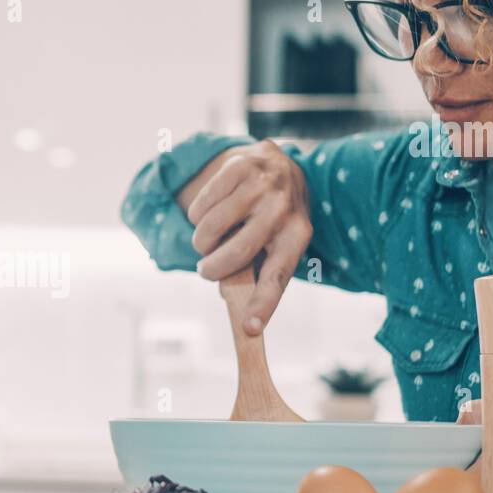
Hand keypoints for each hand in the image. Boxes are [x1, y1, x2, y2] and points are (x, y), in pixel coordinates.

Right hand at [178, 140, 312, 335]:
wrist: (280, 164)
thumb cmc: (272, 217)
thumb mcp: (274, 243)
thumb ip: (252, 271)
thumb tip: (228, 295)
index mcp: (297, 235)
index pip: (278, 276)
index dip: (263, 304)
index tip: (248, 329)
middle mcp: (284, 208)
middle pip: (237, 254)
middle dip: (212, 269)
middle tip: (205, 269)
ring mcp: (262, 185)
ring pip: (211, 229)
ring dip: (201, 241)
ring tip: (208, 238)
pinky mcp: (240, 166)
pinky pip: (201, 205)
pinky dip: (195, 214)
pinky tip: (207, 212)